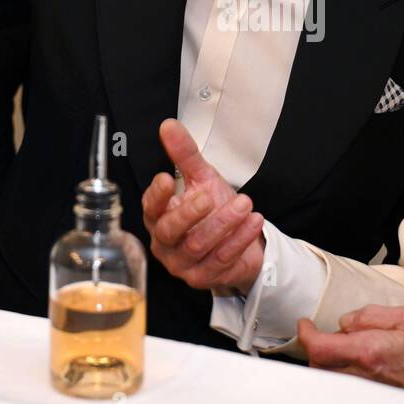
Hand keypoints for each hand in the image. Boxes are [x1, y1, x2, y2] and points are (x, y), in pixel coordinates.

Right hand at [142, 119, 265, 294]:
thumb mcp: (201, 178)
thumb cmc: (213, 209)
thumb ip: (184, 155)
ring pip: (199, 245)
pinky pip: (221, 260)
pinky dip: (239, 240)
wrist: (239, 241)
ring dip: (224, 224)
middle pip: (170, 230)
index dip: (156, 195)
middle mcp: (165, 243)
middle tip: (210, 197)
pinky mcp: (203, 278)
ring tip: (245, 204)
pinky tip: (253, 221)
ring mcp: (182, 264)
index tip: (167, 178)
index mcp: (158, 217)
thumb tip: (168, 125)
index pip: (149, 207)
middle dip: (191, 213)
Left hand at [297, 305, 403, 403]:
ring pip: (335, 377)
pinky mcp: (381, 397)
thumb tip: (347, 320)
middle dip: (315, 347)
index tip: (304, 324)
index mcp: (372, 351)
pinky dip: (347, 371)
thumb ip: (374, 315)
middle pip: (322, 365)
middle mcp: (368, 375)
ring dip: (331, 360)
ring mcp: (373, 390)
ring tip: (344, 343)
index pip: (321, 347)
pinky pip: (352, 385)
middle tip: (321, 331)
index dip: (305, 334)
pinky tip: (361, 359)